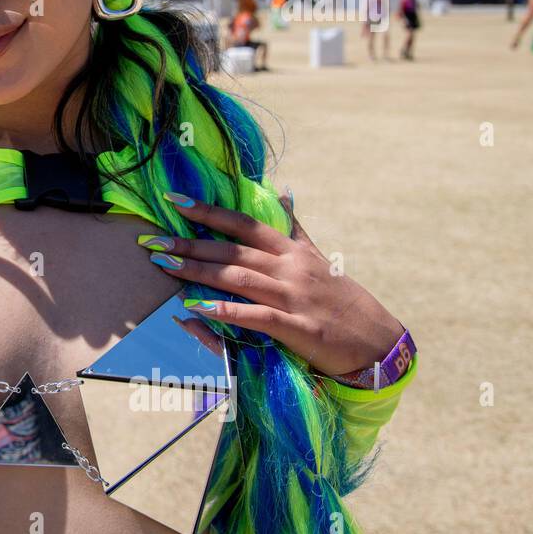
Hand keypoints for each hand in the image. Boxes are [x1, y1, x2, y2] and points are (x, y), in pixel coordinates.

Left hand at [140, 190, 403, 377]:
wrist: (379, 341)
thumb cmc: (342, 299)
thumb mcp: (320, 257)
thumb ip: (295, 228)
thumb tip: (283, 192)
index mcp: (292, 251)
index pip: (244, 224)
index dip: (209, 211)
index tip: (174, 200)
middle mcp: (291, 269)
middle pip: (233, 251)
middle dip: (190, 244)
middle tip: (153, 240)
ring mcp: (294, 297)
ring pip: (239, 278)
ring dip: (199, 271)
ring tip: (164, 265)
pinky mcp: (298, 328)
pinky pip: (257, 317)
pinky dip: (227, 310)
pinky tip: (197, 307)